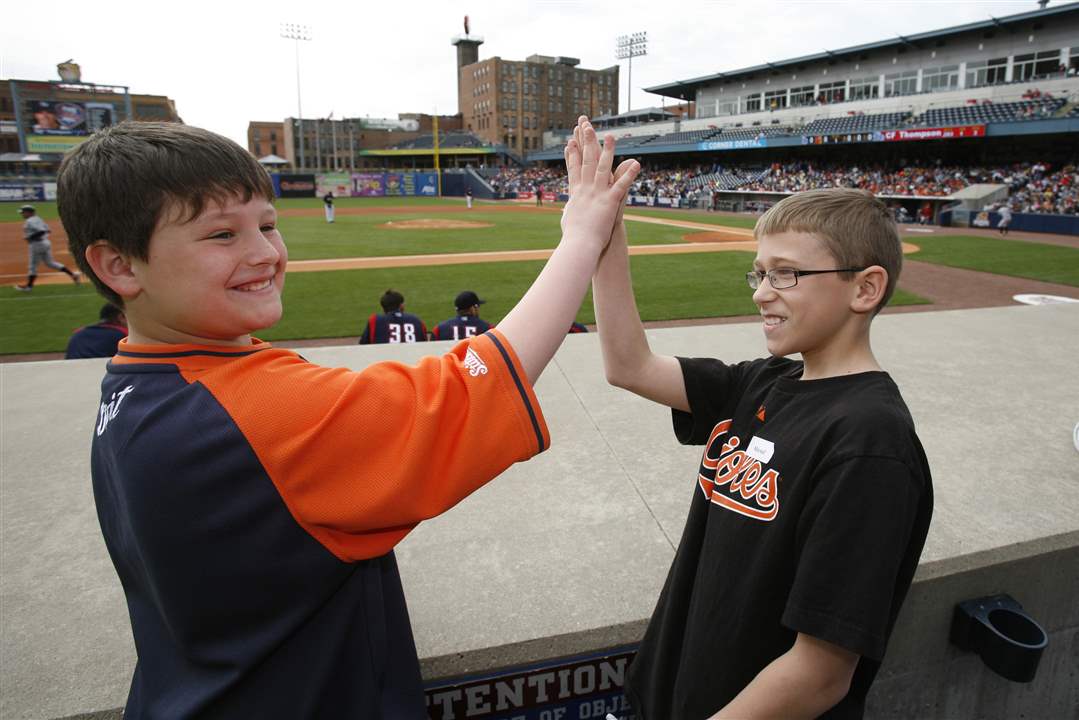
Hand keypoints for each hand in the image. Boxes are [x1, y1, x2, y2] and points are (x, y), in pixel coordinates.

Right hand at [560, 116, 638, 246]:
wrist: (579, 246)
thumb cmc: (573, 238)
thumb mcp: (569, 220)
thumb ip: (569, 211)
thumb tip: (567, 210)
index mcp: (576, 194)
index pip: (573, 169)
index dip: (572, 154)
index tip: (570, 141)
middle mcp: (585, 190)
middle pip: (586, 161)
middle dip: (586, 142)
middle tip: (585, 125)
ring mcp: (597, 194)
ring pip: (603, 168)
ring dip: (608, 151)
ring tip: (611, 136)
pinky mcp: (610, 202)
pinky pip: (621, 185)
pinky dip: (629, 174)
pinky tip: (636, 163)